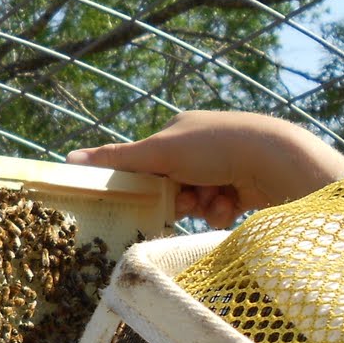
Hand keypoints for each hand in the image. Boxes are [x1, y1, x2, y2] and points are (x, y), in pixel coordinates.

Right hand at [66, 110, 343, 227]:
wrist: (275, 160)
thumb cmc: (215, 148)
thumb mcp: (160, 153)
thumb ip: (117, 160)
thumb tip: (69, 159)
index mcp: (180, 131)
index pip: (150, 163)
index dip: (148, 184)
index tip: (148, 198)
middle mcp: (202, 146)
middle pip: (172, 186)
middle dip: (178, 199)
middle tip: (186, 202)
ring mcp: (225, 167)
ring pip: (195, 201)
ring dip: (201, 207)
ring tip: (215, 202)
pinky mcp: (245, 187)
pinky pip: (219, 209)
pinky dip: (221, 211)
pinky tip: (233, 206)